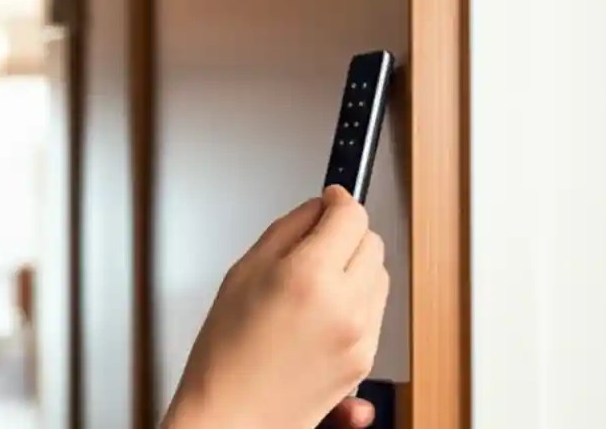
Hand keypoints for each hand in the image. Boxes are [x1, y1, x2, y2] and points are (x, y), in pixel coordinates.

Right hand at [162, 186, 389, 428]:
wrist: (232, 415)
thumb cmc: (226, 351)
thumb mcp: (244, 270)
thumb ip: (288, 229)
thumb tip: (318, 208)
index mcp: (310, 276)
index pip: (352, 215)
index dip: (339, 199)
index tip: (331, 197)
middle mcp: (346, 306)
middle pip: (373, 243)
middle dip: (348, 235)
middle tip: (316, 241)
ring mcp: (361, 336)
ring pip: (379, 277)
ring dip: (355, 268)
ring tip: (313, 283)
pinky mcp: (366, 359)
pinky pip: (374, 311)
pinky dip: (355, 301)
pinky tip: (319, 313)